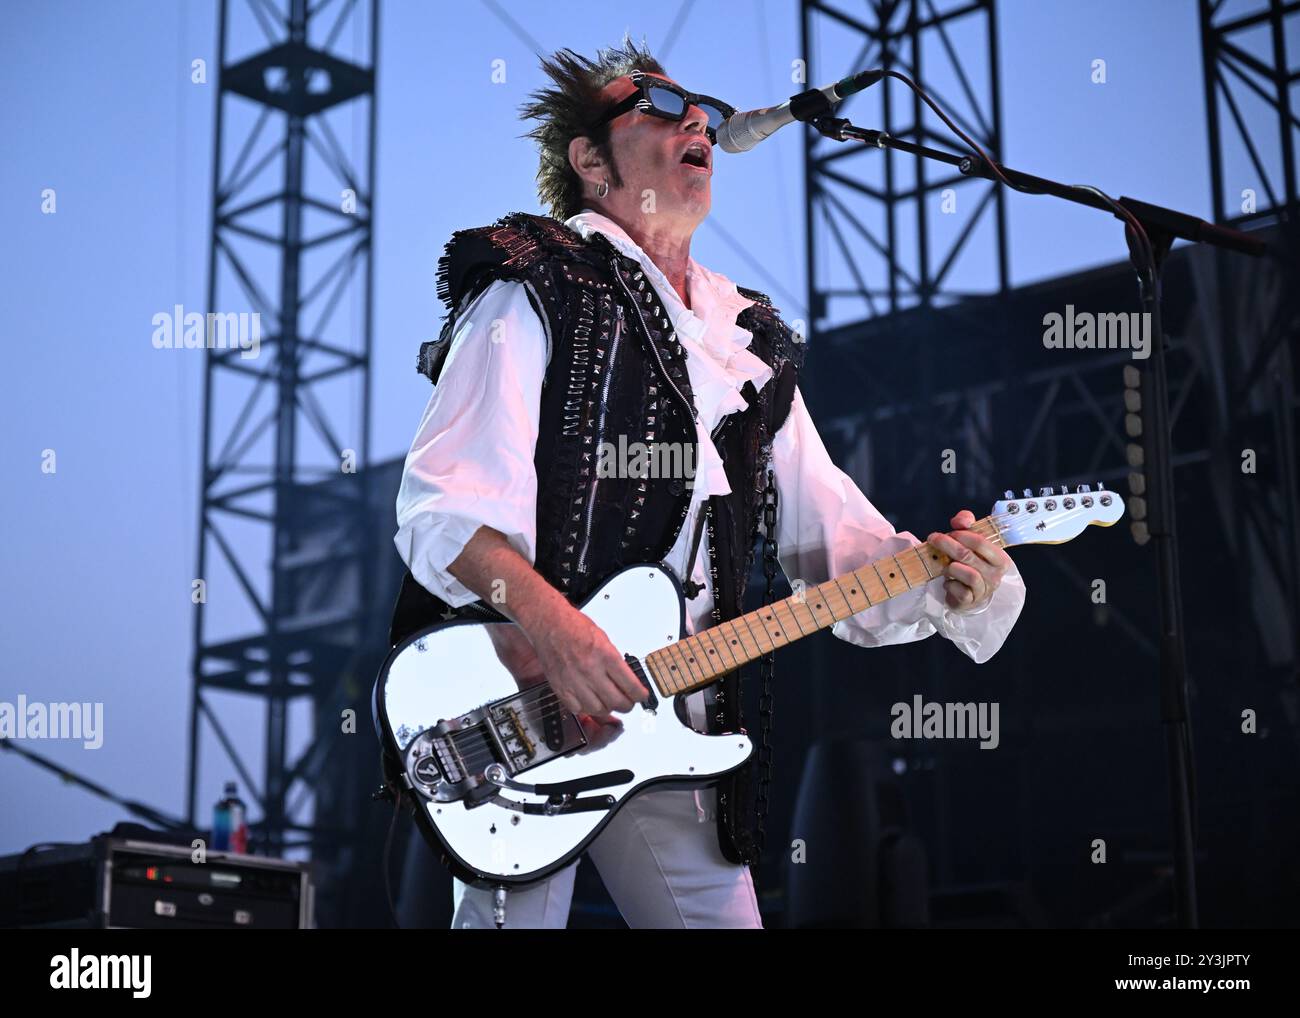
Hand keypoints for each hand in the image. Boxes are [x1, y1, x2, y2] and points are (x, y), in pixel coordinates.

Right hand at [524, 606, 648, 720]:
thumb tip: (626, 680)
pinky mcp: (560, 688)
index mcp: (605, 655)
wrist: (548, 624)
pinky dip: (587, 709)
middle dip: (627, 705)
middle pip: (617, 702)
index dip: (640, 695)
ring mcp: (574, 681)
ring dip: (608, 709)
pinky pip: (577, 709)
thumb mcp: (604, 639)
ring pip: (598, 709)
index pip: (631, 686)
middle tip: (628, 703)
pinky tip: (590, 702)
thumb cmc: (574, 627)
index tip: (642, 696)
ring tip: (609, 702)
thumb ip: (614, 660)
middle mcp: (591, 670)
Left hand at [926, 509, 1011, 611]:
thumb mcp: (970, 540)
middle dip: (947, 545)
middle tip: (934, 539)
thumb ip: (966, 523)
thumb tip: (960, 520)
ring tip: (945, 565)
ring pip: (967, 574)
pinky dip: (949, 584)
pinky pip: (959, 591)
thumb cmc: (971, 563)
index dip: (962, 534)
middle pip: (968, 556)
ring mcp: (984, 589)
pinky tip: (947, 581)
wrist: (969, 593)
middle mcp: (995, 575)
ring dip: (950, 567)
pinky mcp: (971, 601)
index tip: (949, 532)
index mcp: (1000, 559)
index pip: (981, 542)